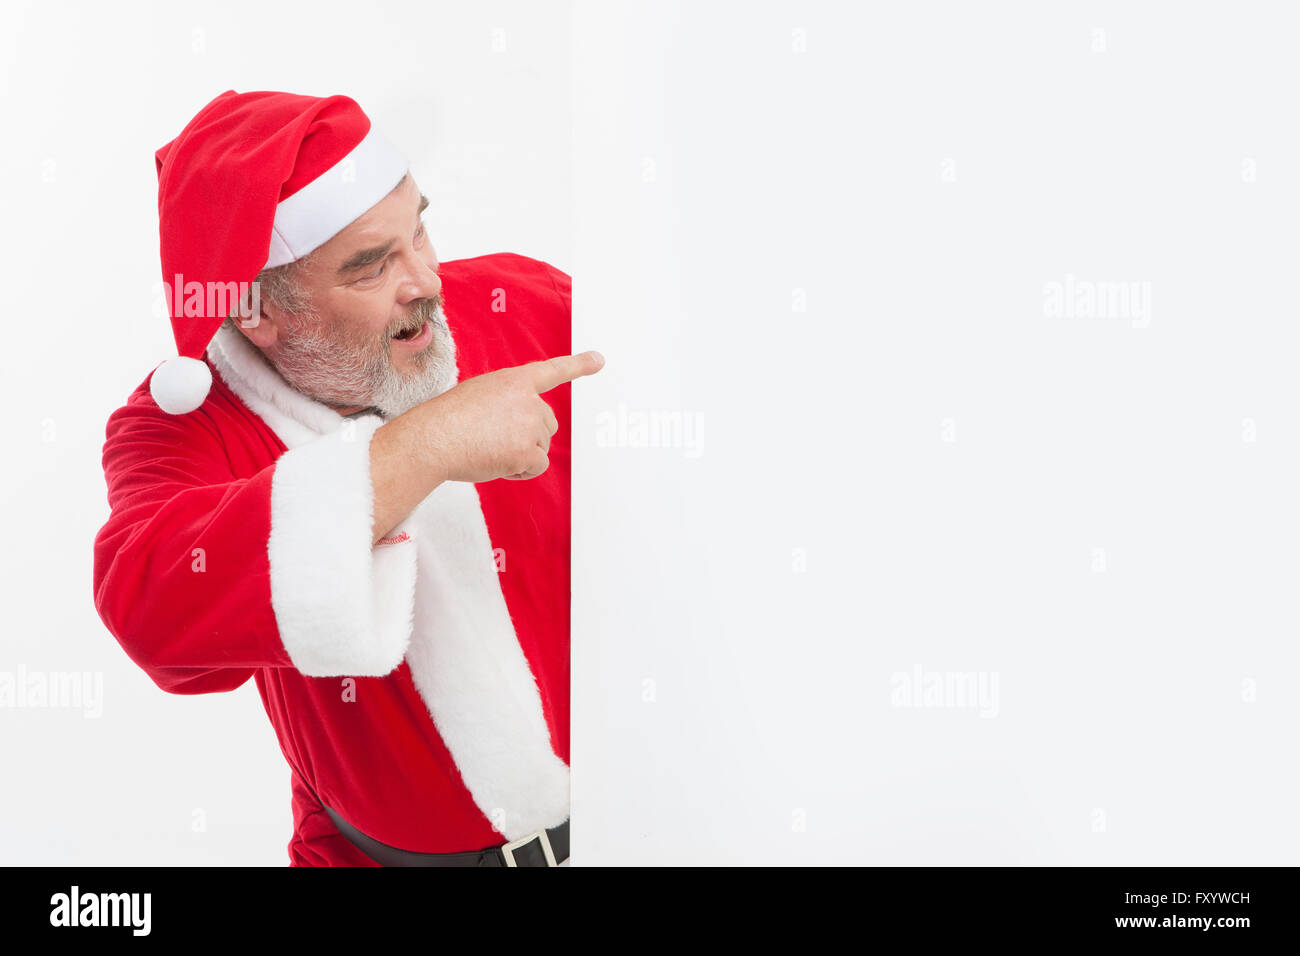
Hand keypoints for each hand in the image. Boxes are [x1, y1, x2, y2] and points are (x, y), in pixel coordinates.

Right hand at [422, 350, 604, 482]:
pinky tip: (496, 463)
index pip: (551, 371)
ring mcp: (530, 424)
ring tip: (488, 449)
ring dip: (521, 455)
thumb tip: (519, 429)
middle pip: (548, 424)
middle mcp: (528, 399)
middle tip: (493, 440)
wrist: (432, 439)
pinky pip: (536, 466)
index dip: (578, 366)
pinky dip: (520, 471)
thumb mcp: (479, 396)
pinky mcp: (528, 450)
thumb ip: (506, 403)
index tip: (599, 360)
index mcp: (514, 381)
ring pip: (541, 447)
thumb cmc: (445, 421)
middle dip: (528, 437)